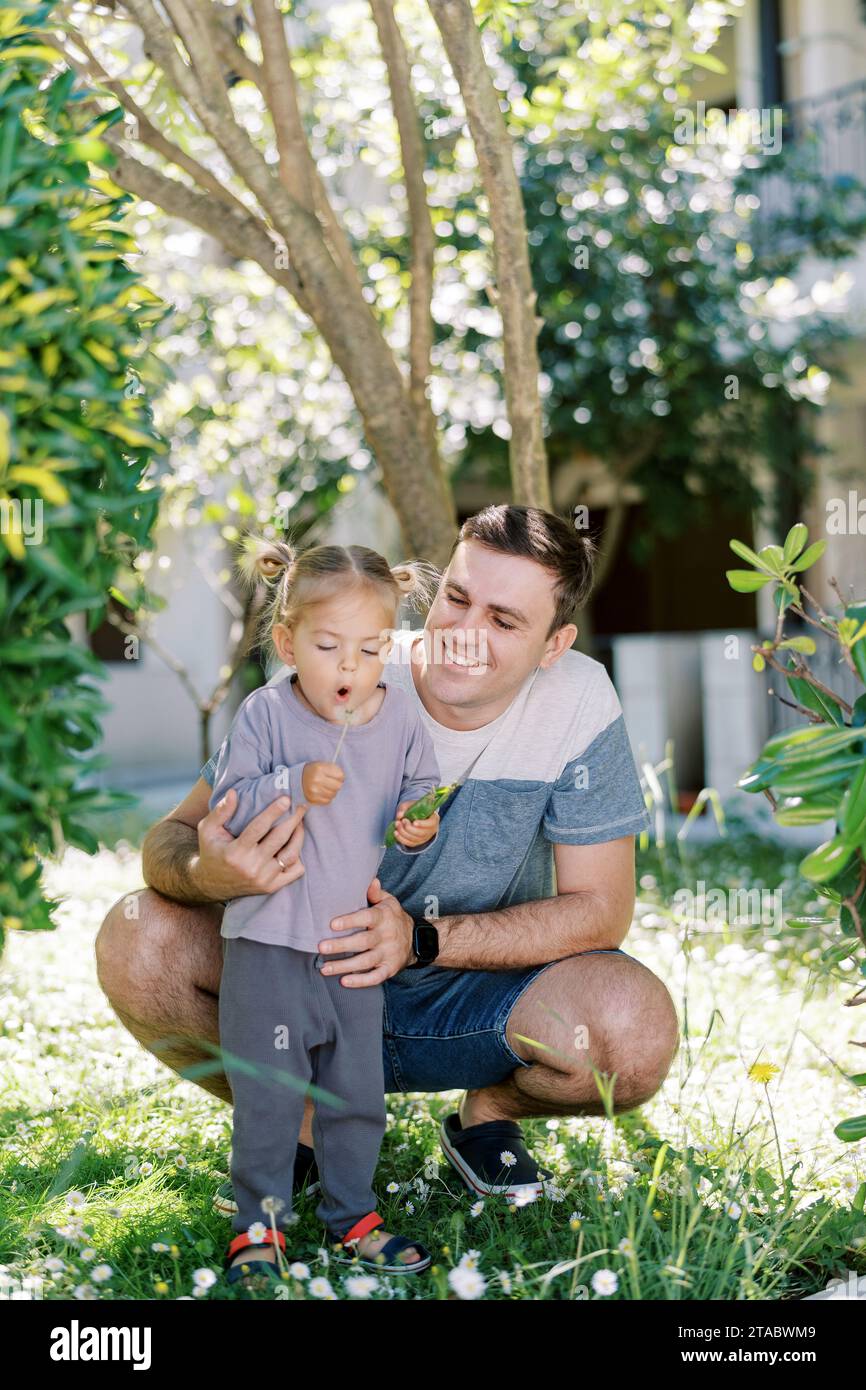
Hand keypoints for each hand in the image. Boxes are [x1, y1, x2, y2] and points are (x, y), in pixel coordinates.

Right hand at [192, 790, 306, 899]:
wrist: (211, 884)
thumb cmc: (211, 851)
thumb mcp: (207, 830)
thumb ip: (220, 811)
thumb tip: (234, 792)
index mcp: (235, 852)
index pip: (258, 828)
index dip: (274, 812)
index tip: (286, 798)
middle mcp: (251, 867)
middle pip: (279, 839)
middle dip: (293, 820)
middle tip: (301, 805)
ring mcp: (263, 879)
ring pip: (291, 855)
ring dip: (299, 836)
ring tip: (300, 822)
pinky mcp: (271, 887)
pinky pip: (295, 871)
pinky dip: (298, 857)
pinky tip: (295, 844)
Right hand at [302, 760, 344, 804]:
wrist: (297, 780)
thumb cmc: (313, 772)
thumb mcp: (321, 765)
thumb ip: (333, 769)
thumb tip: (342, 778)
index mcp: (319, 768)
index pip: (340, 775)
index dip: (340, 777)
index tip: (337, 777)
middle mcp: (316, 779)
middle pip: (338, 786)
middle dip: (337, 785)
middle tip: (332, 783)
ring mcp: (314, 790)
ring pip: (333, 794)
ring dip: (332, 792)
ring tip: (326, 788)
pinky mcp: (312, 799)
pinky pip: (327, 801)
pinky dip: (327, 798)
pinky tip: (322, 793)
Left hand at [317, 877, 413, 983]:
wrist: (416, 940)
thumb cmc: (394, 918)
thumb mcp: (389, 901)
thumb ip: (376, 893)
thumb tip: (371, 880)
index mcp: (384, 917)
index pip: (367, 918)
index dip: (350, 921)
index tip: (332, 924)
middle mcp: (386, 936)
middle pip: (363, 942)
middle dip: (341, 946)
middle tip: (321, 947)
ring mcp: (388, 954)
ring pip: (365, 962)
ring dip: (344, 966)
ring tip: (324, 968)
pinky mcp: (389, 969)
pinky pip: (375, 978)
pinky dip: (360, 981)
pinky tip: (344, 981)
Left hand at [393, 801, 439, 847]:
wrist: (415, 816)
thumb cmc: (415, 809)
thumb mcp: (411, 804)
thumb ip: (405, 808)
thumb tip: (400, 815)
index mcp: (434, 819)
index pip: (431, 823)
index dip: (422, 824)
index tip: (414, 822)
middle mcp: (431, 830)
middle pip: (422, 833)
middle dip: (410, 828)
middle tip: (402, 821)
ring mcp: (424, 838)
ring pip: (414, 839)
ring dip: (403, 832)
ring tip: (397, 824)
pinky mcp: (417, 842)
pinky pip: (409, 843)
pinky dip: (401, 838)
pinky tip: (395, 832)